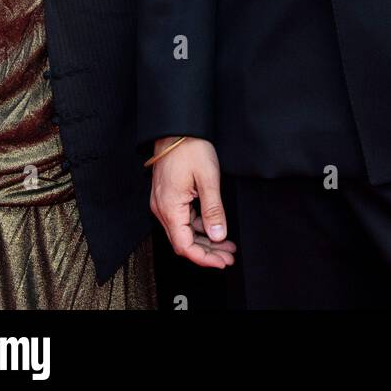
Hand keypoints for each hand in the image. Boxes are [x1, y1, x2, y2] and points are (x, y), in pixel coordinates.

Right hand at [150, 137, 236, 268]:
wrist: (176, 128)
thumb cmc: (190, 148)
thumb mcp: (208, 178)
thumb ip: (213, 210)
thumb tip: (219, 235)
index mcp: (169, 207)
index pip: (184, 246)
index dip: (204, 258)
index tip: (222, 262)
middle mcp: (162, 209)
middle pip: (183, 242)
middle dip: (207, 252)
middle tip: (228, 257)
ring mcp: (163, 203)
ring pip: (183, 231)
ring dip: (204, 240)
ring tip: (226, 245)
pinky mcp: (167, 197)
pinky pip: (182, 219)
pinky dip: (198, 226)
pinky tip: (213, 227)